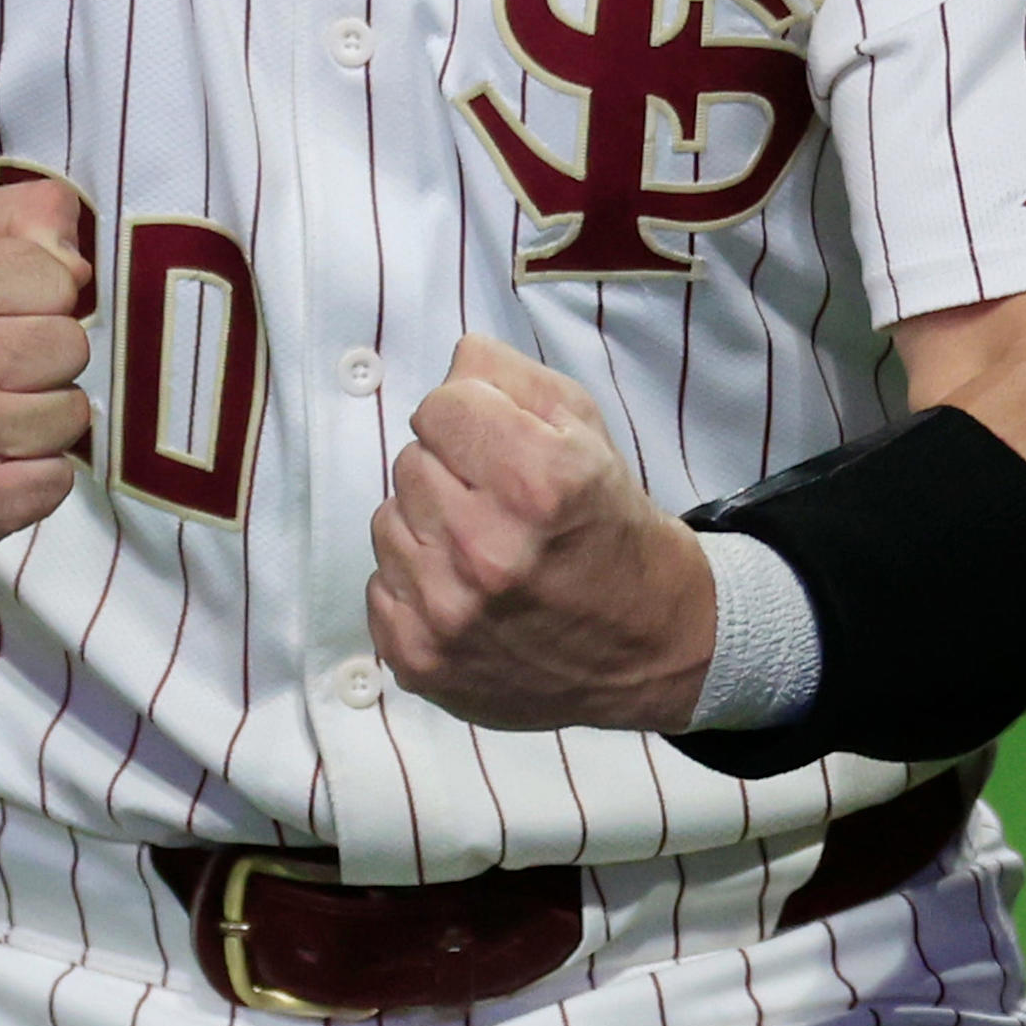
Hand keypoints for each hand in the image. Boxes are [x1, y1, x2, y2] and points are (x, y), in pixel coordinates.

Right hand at [0, 180, 93, 557]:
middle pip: (70, 348)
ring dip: (46, 417)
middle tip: (6, 368)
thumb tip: (80, 260)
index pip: (59, 282)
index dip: (44, 297)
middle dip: (47, 357)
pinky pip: (57, 481)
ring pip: (71, 416)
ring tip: (0, 414)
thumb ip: (18, 220)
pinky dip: (38, 473)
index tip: (11, 314)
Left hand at [366, 339, 719, 733]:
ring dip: (427, 526)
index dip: (471, 417)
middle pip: (410, 461)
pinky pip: (379, 585)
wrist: (646, 644)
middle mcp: (488, 551)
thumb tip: (453, 365)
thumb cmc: (610, 528)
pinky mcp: (421, 659)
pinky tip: (465, 591)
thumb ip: (511, 379)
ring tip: (481, 547)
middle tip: (496, 501)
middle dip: (450, 471)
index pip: (440, 406)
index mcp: (537, 483)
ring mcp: (448, 614)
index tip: (499, 444)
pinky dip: (415, 583)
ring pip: (387, 521)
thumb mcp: (586, 431)